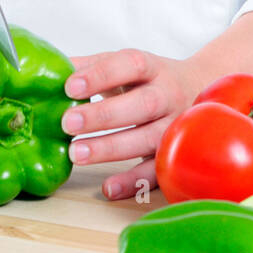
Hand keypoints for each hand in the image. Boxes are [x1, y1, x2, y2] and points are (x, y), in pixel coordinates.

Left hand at [60, 49, 210, 200]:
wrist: (201, 89)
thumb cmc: (149, 79)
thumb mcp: (126, 64)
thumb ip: (91, 66)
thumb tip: (50, 69)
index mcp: (154, 68)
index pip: (131, 65)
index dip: (102, 74)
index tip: (70, 86)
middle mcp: (168, 95)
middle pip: (143, 104)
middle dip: (104, 115)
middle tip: (68, 122)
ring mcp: (175, 127)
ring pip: (148, 139)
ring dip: (111, 148)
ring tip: (76, 153)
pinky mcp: (175, 155)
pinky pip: (156, 172)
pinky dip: (133, 181)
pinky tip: (108, 188)